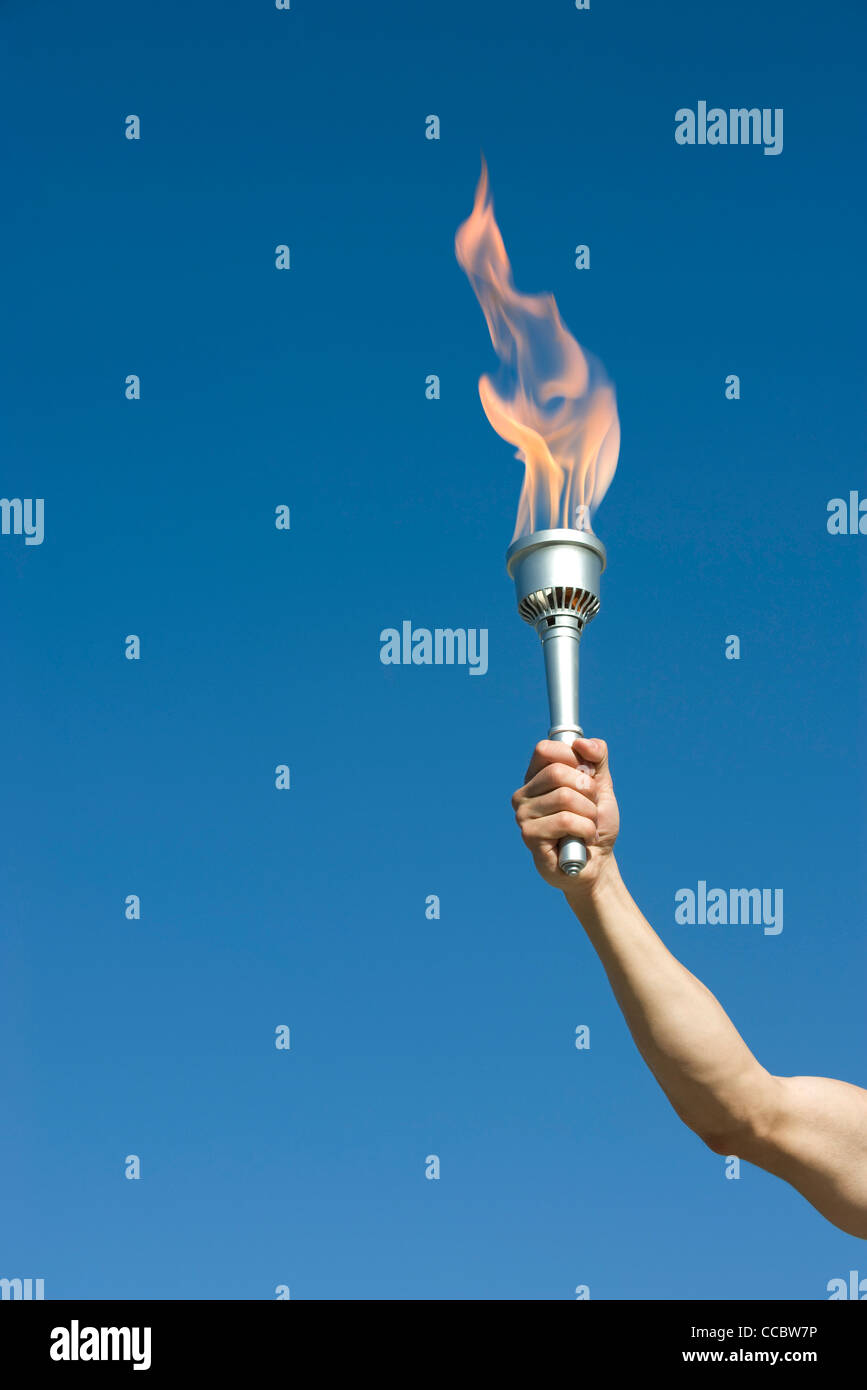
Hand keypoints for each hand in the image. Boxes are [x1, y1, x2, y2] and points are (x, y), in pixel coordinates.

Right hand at [511, 736, 618, 894]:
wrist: (597, 863)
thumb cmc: (595, 823)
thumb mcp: (602, 785)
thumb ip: (597, 758)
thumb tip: (582, 742)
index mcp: (536, 777)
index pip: (546, 749)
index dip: (573, 759)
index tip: (586, 777)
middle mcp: (523, 794)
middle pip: (558, 772)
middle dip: (588, 790)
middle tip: (591, 808)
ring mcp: (523, 815)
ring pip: (565, 798)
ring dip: (590, 814)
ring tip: (588, 827)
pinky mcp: (530, 836)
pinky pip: (565, 821)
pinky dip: (586, 830)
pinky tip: (583, 840)